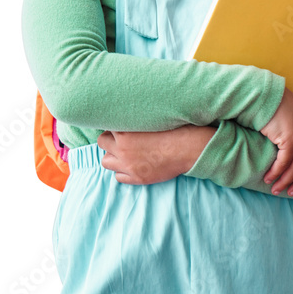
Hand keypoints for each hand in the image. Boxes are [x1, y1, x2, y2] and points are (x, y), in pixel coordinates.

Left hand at [97, 125, 215, 184]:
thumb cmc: (176, 130)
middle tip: (122, 138)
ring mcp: (129, 165)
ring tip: (125, 152)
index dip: (115, 125)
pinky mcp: (137, 178)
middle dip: (110, 140)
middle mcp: (123, 149)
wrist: (190, 149)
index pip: (107, 126)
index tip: (121, 126)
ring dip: (113, 156)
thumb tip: (127, 115)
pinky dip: (123, 171)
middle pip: (102, 143)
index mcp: (125, 132)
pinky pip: (118, 177)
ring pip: (106, 162)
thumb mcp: (153, 119)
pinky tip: (133, 164)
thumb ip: (136, 118)